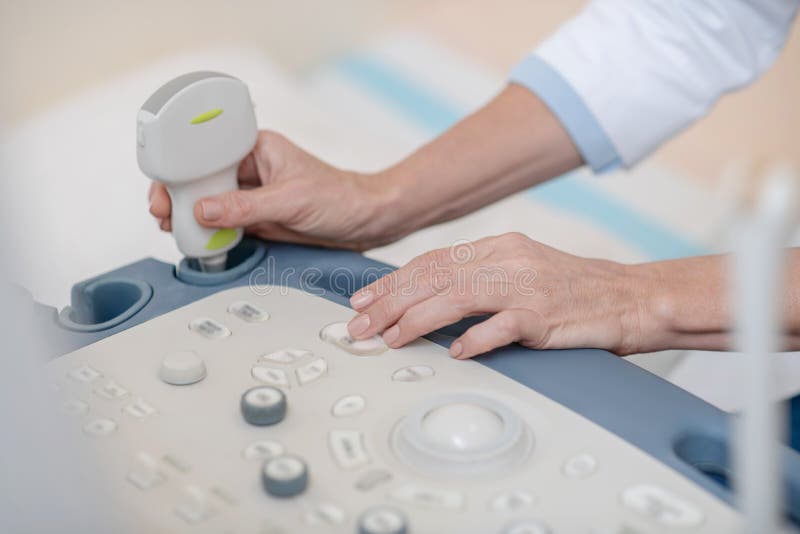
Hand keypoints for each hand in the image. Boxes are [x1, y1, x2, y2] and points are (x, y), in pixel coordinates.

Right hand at [148, 130, 403, 249]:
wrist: (365, 222)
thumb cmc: (341, 197)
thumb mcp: (291, 200)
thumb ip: (246, 207)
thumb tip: (205, 209)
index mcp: (257, 148)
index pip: (207, 153)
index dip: (182, 170)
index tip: (166, 188)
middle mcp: (250, 169)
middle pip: (202, 179)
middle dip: (179, 195)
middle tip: (163, 213)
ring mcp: (252, 195)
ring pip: (209, 203)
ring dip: (190, 215)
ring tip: (173, 227)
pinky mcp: (257, 218)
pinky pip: (224, 223)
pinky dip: (209, 232)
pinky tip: (198, 239)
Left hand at [347, 232, 651, 357]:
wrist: (631, 298)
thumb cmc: (571, 291)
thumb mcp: (521, 271)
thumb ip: (478, 280)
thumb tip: (426, 299)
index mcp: (499, 246)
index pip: (432, 261)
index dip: (392, 281)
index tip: (362, 301)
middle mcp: (508, 258)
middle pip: (435, 277)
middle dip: (390, 302)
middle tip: (359, 326)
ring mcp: (527, 285)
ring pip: (458, 297)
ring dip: (417, 319)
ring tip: (389, 338)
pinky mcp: (546, 314)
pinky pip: (503, 325)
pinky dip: (475, 339)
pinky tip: (454, 352)